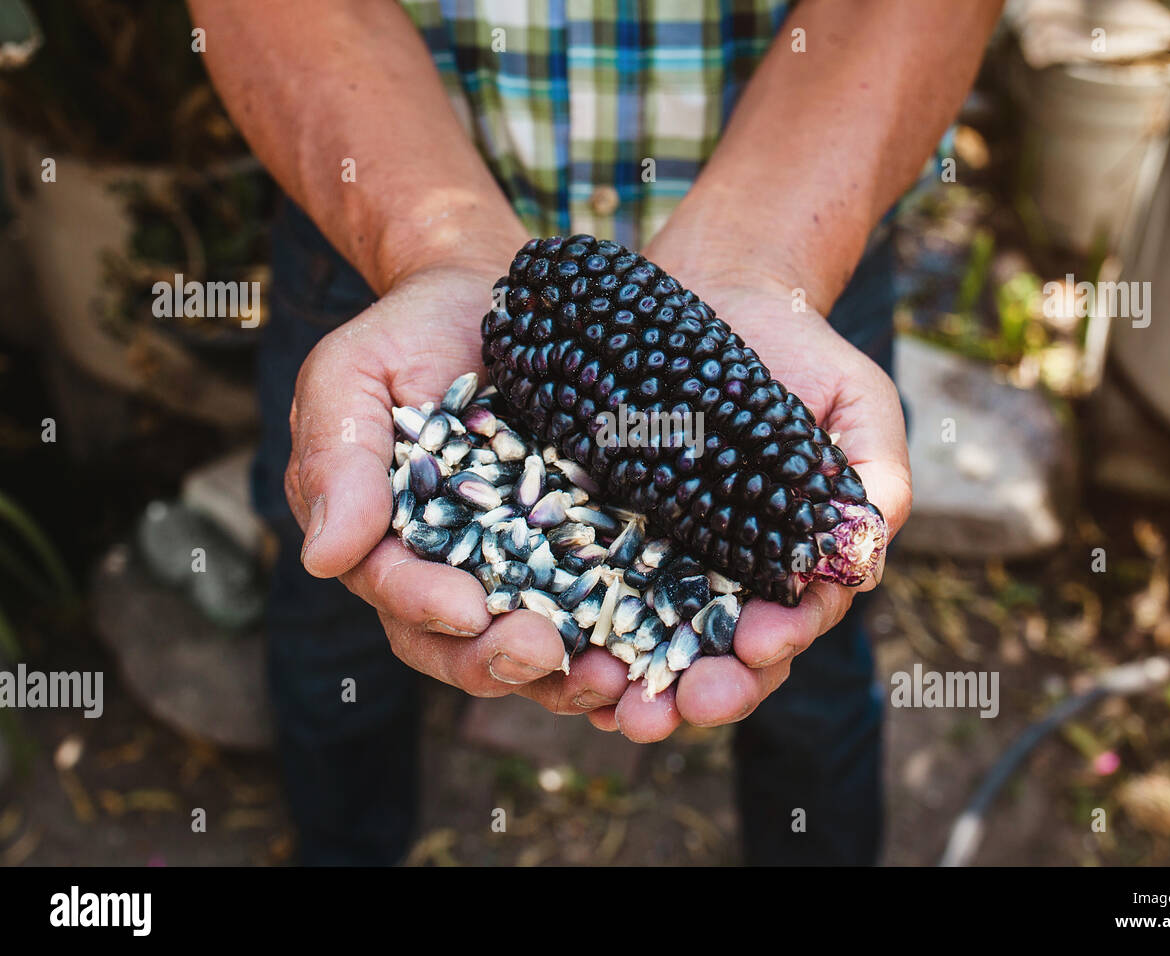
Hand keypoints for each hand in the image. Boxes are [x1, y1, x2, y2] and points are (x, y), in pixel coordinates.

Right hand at [286, 262, 636, 715]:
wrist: (493, 297)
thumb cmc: (409, 331)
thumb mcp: (353, 374)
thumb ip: (337, 458)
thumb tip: (322, 559)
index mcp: (381, 540)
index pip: (394, 590)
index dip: (426, 605)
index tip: (467, 607)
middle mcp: (445, 570)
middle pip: (458, 643)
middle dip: (498, 658)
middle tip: (543, 651)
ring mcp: (515, 569)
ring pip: (527, 648)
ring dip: (562, 676)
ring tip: (608, 680)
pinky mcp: (579, 555)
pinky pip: (594, 613)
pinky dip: (618, 642)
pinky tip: (647, 658)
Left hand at [583, 263, 911, 740]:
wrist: (719, 297)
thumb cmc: (802, 355)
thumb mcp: (858, 403)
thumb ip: (876, 476)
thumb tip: (865, 554)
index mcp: (789, 562)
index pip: (789, 623)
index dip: (776, 643)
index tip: (758, 644)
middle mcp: (725, 576)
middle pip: (717, 655)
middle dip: (699, 692)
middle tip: (672, 711)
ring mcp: (662, 557)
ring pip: (649, 641)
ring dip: (633, 685)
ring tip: (610, 710)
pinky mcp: (605, 529)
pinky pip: (590, 590)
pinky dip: (581, 632)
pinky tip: (563, 659)